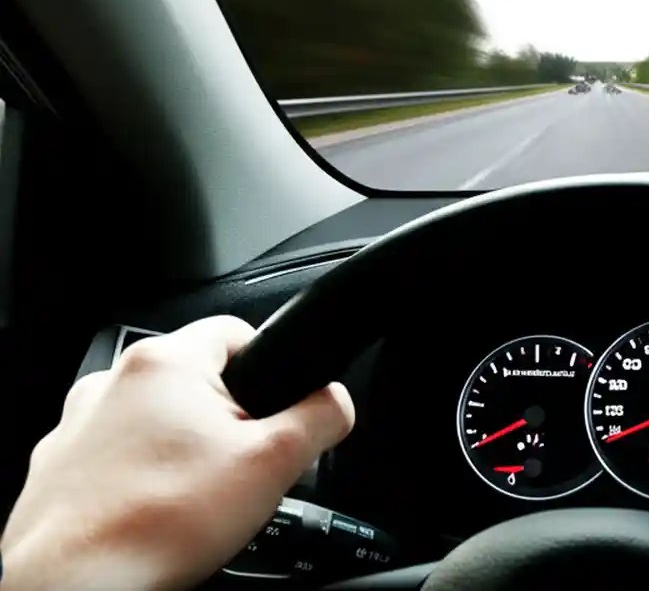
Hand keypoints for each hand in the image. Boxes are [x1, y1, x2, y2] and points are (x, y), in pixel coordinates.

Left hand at [0, 316, 354, 589]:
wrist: (78, 584)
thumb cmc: (157, 523)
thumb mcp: (275, 462)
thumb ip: (320, 417)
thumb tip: (337, 403)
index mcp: (165, 362)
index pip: (239, 332)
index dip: (274, 371)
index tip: (279, 414)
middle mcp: (112, 382)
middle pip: (200, 385)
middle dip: (229, 423)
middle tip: (243, 470)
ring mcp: (79, 425)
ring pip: (157, 425)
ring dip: (183, 452)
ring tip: (198, 500)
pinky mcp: (60, 468)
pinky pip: (120, 461)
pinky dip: (143, 481)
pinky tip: (161, 514)